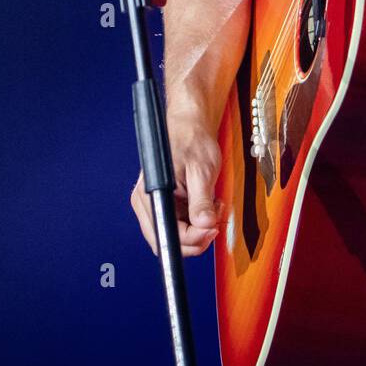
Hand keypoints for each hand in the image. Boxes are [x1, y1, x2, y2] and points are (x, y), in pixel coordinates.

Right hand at [130, 109, 223, 257]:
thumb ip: (201, 200)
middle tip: (216, 219)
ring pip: (178, 235)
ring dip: (199, 228)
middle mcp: (148, 203)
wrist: (190, 125)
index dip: (193, 238)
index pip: (168, 234)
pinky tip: (208, 205)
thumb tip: (205, 224)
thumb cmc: (191, 139)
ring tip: (213, 206)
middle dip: (197, 236)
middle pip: (170, 240)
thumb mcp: (201, 170)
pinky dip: (198, 220)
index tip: (212, 228)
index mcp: (151, 194)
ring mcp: (157, 204)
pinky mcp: (168, 204)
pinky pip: (182, 224)